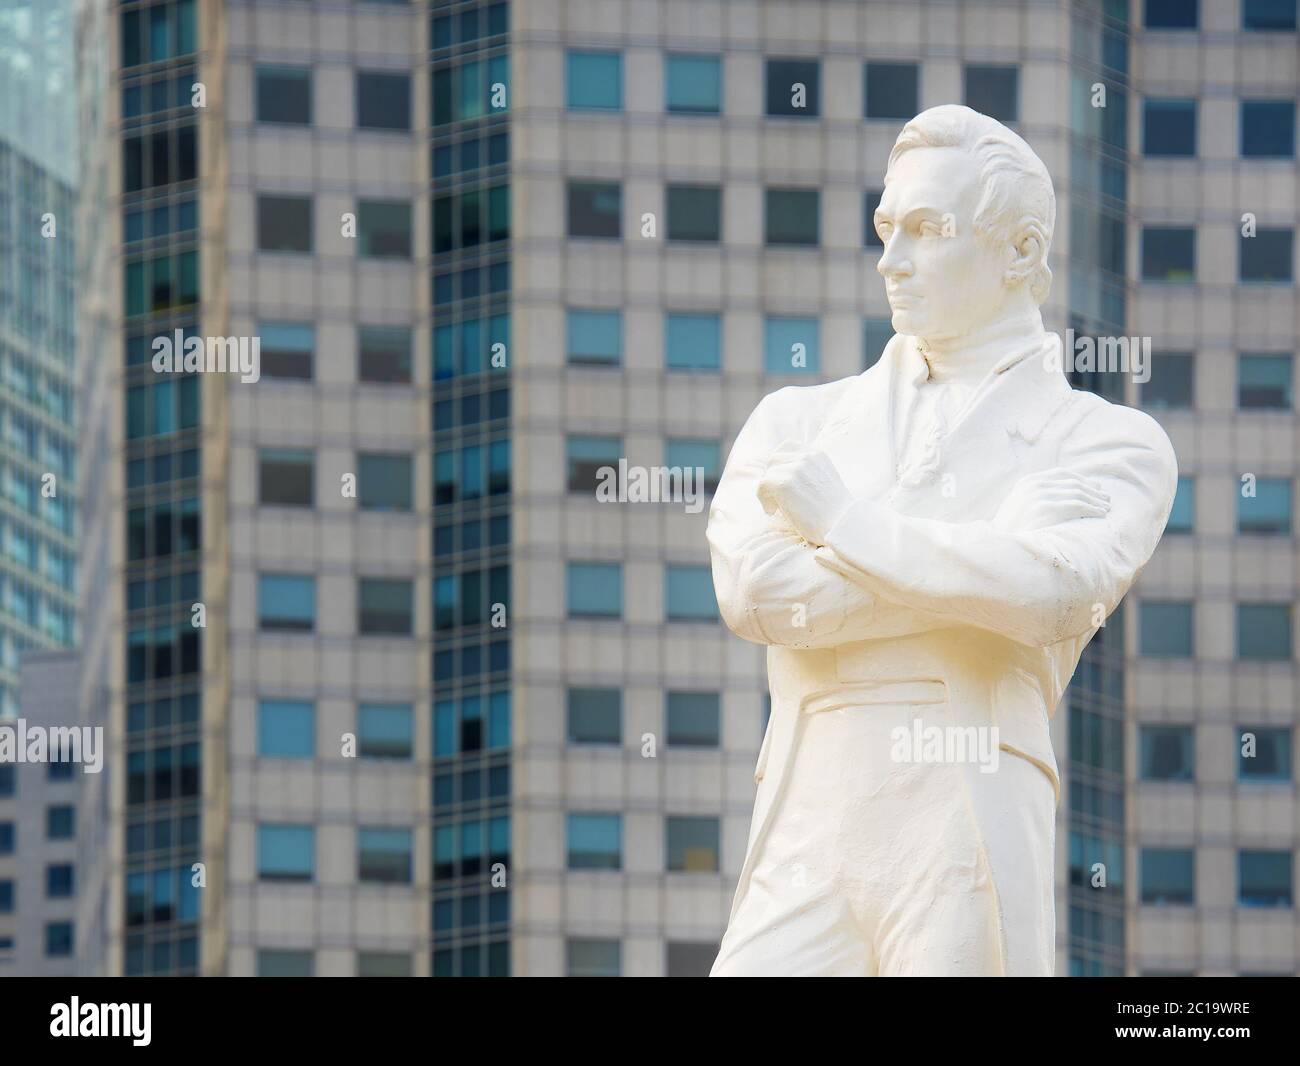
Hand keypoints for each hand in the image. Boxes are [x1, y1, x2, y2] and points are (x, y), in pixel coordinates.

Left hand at [757, 444, 853, 545]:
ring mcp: (796, 469)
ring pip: (768, 473)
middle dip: (772, 477)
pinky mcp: (785, 483)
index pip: (788, 446)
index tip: (781, 481)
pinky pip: (762, 485)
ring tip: (776, 506)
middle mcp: (807, 457)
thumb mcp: (824, 482)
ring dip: (768, 491)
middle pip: (774, 459)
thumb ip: (807, 473)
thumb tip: (779, 475)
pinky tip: (772, 511)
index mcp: (818, 455)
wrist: (842, 526)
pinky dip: (764, 499)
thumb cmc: (833, 513)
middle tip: (777, 497)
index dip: (781, 464)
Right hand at [992, 467, 1110, 531]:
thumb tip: (1064, 494)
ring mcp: (1039, 496)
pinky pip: (1077, 506)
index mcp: (1027, 482)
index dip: (1082, 480)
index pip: (1062, 474)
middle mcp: (1034, 485)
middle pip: (1073, 483)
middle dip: (1093, 491)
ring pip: (1078, 493)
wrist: (996, 546)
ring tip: (1106, 508)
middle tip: (1106, 499)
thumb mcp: (1019, 506)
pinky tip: (1100, 514)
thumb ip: (1036, 496)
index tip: (1095, 487)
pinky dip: (1092, 509)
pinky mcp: (1046, 510)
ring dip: (1096, 500)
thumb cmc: (1010, 531)